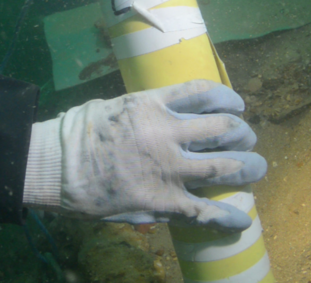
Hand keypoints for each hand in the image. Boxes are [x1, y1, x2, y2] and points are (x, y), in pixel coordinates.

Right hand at [22, 80, 265, 231]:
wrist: (55, 168)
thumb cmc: (77, 134)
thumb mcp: (114, 106)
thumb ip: (145, 109)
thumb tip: (165, 112)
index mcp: (154, 104)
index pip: (205, 93)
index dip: (228, 99)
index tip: (237, 106)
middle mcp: (167, 133)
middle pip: (224, 129)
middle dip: (243, 134)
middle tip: (246, 139)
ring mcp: (168, 169)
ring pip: (225, 166)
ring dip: (247, 167)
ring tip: (255, 168)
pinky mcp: (163, 202)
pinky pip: (207, 211)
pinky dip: (229, 216)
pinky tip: (242, 218)